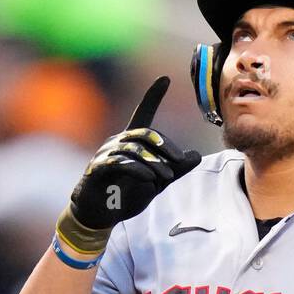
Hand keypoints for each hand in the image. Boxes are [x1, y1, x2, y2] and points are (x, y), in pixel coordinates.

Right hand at [57, 77, 201, 256]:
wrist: (101, 214)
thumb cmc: (127, 194)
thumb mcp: (157, 182)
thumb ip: (175, 168)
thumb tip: (196, 155)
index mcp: (132, 142)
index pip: (143, 113)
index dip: (153, 95)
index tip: (165, 79)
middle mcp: (118, 142)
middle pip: (145, 133)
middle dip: (166, 146)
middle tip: (178, 162)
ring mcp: (105, 154)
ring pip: (134, 149)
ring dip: (154, 163)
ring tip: (166, 178)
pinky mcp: (97, 169)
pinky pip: (119, 163)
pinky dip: (137, 170)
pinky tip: (150, 179)